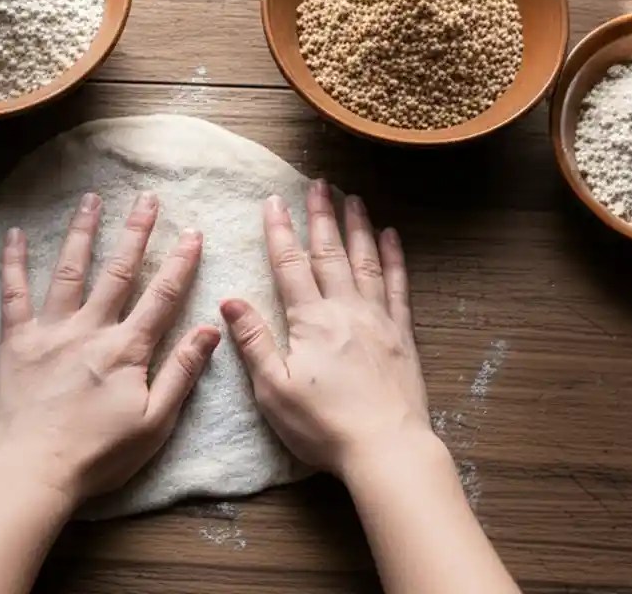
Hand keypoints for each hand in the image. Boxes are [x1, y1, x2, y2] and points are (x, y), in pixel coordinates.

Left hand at [0, 191, 219, 505]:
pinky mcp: (16, 341)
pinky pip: (13, 293)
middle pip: (119, 271)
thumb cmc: (98, 455)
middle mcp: (90, 329)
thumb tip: (209, 330)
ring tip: (92, 199)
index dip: (181, 262)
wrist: (34, 470)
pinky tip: (15, 234)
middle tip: (147, 198)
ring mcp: (51, 330)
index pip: (162, 296)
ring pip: (70, 270)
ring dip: (83, 231)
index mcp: (127, 349)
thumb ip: (182, 372)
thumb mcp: (155, 422)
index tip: (192, 232)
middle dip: (136, 231)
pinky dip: (13, 262)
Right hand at [220, 180, 430, 476]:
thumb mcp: (273, 389)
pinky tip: (392, 238)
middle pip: (330, 253)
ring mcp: (378, 319)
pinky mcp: (402, 336)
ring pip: (366, 261)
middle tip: (318, 184)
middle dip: (321, 216)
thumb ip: (253, 340)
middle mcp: (345, 310)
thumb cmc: (324, 425)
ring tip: (353, 199)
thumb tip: (229, 298)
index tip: (273, 201)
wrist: (386, 448)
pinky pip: (398, 286)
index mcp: (310, 321)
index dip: (279, 231)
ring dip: (357, 227)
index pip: (290, 265)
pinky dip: (394, 258)